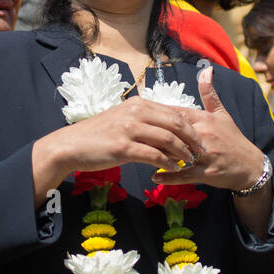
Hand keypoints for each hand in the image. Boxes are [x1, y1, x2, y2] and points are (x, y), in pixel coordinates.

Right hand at [35, 96, 201, 180]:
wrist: (71, 145)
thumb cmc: (98, 135)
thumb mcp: (123, 120)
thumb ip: (145, 122)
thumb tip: (167, 132)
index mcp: (139, 104)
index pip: (174, 111)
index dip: (192, 125)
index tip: (202, 137)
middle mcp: (136, 112)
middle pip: (176, 123)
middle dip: (193, 138)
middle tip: (202, 152)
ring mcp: (129, 129)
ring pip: (168, 139)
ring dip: (183, 152)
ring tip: (191, 162)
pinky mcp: (123, 147)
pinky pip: (154, 155)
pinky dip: (167, 163)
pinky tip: (172, 170)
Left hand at [151, 68, 264, 192]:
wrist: (249, 165)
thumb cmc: (232, 138)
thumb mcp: (222, 114)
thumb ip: (209, 94)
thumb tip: (206, 70)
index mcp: (204, 119)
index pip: (175, 113)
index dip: (156, 115)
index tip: (141, 116)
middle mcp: (204, 134)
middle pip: (171, 132)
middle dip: (153, 134)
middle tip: (134, 136)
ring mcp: (205, 154)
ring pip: (176, 153)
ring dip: (158, 155)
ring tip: (140, 154)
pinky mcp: (207, 173)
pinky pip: (184, 175)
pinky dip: (169, 176)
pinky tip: (155, 176)